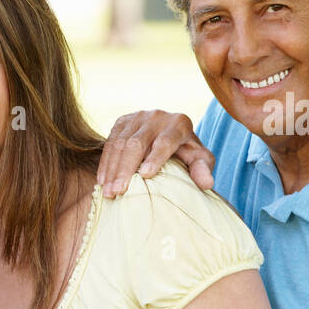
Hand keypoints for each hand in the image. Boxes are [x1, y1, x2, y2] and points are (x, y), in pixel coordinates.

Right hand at [97, 110, 214, 197]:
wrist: (169, 133)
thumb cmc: (186, 153)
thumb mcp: (200, 160)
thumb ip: (202, 169)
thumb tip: (206, 183)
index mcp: (179, 123)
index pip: (165, 141)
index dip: (156, 157)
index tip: (146, 176)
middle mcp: (157, 116)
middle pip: (137, 143)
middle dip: (126, 169)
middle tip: (118, 192)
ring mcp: (137, 117)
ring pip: (120, 143)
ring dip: (111, 169)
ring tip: (108, 192)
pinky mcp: (122, 121)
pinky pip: (110, 142)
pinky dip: (105, 163)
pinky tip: (102, 181)